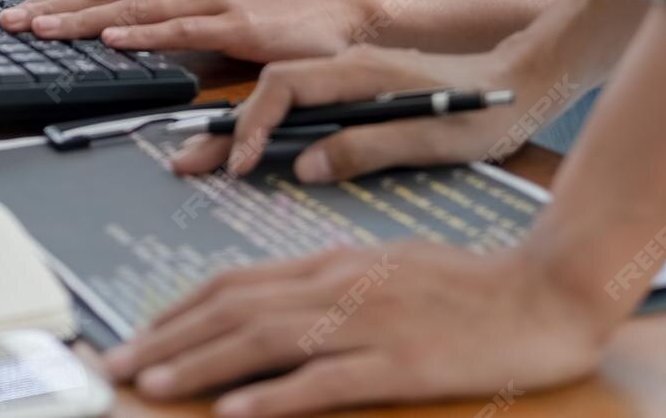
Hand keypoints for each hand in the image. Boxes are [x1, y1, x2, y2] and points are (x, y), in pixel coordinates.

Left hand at [0, 0, 371, 61]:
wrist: (336, 11)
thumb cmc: (271, 8)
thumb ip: (164, 5)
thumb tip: (109, 25)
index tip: (18, 11)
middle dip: (54, 8)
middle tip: (10, 24)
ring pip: (135, 7)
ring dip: (84, 21)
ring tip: (43, 32)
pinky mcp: (236, 21)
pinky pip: (180, 28)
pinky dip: (143, 34)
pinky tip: (112, 40)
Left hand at [102, 241, 610, 416]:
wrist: (548, 292)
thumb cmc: (471, 289)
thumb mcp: (390, 274)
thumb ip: (332, 287)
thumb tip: (275, 311)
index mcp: (336, 263)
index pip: (237, 282)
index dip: (180, 309)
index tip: (138, 334)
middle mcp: (342, 284)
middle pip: (236, 308)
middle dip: (169, 337)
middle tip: (117, 364)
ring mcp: (371, 322)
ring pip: (267, 340)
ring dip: (202, 363)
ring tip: (153, 384)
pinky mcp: (403, 363)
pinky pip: (327, 380)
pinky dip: (276, 395)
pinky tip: (237, 411)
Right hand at [168, 42, 576, 183]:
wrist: (529, 79)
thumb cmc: (491, 112)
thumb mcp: (435, 139)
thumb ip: (369, 148)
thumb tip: (306, 166)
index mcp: (363, 70)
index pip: (285, 87)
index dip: (254, 126)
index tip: (238, 165)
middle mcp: (351, 65)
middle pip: (271, 90)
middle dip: (227, 128)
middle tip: (186, 161)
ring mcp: (355, 74)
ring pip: (282, 95)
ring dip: (242, 126)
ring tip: (205, 158)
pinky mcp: (363, 90)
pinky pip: (302, 104)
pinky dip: (270, 125)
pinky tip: (256, 147)